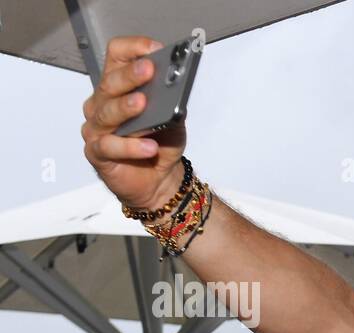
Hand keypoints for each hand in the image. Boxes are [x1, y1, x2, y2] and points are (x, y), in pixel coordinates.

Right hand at [80, 36, 187, 209]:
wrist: (159, 180)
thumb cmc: (161, 144)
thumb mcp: (173, 119)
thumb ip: (171, 103)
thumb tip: (174, 90)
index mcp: (118, 87)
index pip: (117, 57)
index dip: (133, 49)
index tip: (155, 49)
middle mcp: (102, 103)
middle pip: (110, 83)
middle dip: (130, 76)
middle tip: (149, 70)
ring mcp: (97, 128)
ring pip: (107, 113)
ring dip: (126, 107)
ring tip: (143, 104)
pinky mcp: (98, 153)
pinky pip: (111, 147)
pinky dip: (131, 146)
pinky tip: (149, 146)